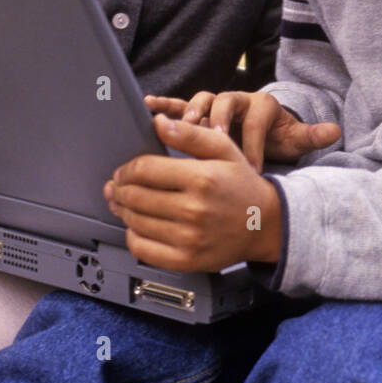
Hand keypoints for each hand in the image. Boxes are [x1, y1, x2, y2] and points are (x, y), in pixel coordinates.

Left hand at [104, 113, 281, 271]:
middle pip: (135, 196)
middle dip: (119, 189)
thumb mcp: (223, 149)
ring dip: (122, 210)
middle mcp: (194, 210)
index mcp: (201, 178)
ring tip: (123, 202)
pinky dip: (132, 236)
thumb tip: (158, 122)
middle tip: (116, 186)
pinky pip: (142, 249)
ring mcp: (189, 238)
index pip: (144, 170)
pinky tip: (136, 226)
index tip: (124, 170)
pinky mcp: (186, 260)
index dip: (126, 168)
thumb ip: (189, 134)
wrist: (265, 224)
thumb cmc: (242, 185)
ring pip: (135, 222)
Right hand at [143, 91, 339, 172]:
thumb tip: (335, 130)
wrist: (259, 127)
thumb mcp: (294, 138)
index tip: (252, 168)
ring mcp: (215, 103)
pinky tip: (149, 107)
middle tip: (214, 139)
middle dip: (219, 121)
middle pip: (226, 103)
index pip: (257, 121)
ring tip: (181, 128)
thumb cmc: (276, 136)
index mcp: (262, 105)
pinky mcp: (196, 110)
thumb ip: (311, 135)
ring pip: (201, 101)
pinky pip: (178, 104)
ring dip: (191, 113)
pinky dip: (165, 104)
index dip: (254, 143)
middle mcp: (237, 99)